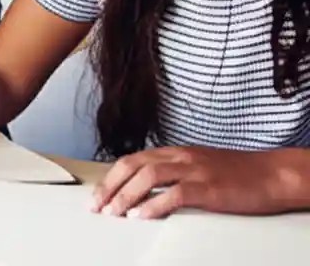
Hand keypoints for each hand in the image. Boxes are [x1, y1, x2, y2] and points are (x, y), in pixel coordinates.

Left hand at [92, 146, 301, 218]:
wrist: (272, 174)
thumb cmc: (238, 173)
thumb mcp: (198, 166)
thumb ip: (173, 173)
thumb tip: (145, 189)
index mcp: (176, 152)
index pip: (132, 160)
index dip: (111, 178)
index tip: (97, 196)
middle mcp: (181, 157)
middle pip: (133, 165)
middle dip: (110, 187)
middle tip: (97, 207)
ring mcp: (194, 170)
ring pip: (148, 177)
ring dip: (126, 196)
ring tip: (114, 213)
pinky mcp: (209, 187)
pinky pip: (175, 193)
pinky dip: (154, 205)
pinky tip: (142, 216)